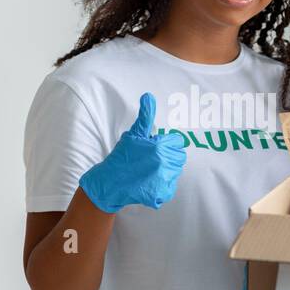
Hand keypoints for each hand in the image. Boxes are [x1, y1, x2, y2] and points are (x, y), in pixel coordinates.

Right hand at [78, 92, 186, 213]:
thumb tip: (148, 96)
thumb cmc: (122, 157)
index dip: (165, 144)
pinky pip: (170, 186)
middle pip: (179, 156)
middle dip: (167, 156)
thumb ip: (145, 116)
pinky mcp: (162, 193)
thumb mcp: (133, 134)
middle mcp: (164, 163)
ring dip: (165, 171)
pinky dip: (161, 185)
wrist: (109, 184)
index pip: (177, 142)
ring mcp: (164, 180)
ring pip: (175, 171)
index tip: (154, 149)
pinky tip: (148, 182)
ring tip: (149, 171)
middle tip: (150, 161)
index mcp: (159, 147)